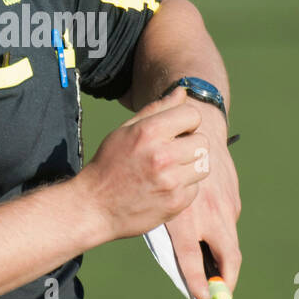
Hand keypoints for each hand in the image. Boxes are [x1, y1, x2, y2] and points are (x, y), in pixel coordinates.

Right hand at [79, 86, 211, 240]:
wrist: (95, 207)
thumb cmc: (109, 164)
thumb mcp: (125, 130)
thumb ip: (157, 109)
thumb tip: (183, 91)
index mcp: (149, 132)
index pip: (192, 115)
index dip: (186, 122)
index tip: (176, 131)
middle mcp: (162, 156)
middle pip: (202, 141)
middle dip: (190, 144)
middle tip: (172, 152)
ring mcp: (171, 182)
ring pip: (204, 165)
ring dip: (191, 166)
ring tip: (170, 169)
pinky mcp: (176, 203)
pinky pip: (195, 188)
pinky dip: (184, 187)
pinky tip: (164, 187)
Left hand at [163, 103, 240, 298]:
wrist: (197, 129)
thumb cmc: (162, 164)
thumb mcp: (156, 196)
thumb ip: (165, 224)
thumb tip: (176, 260)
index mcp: (184, 215)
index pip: (192, 258)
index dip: (199, 283)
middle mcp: (208, 213)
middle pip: (228, 257)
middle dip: (228, 281)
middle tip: (223, 297)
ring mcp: (224, 206)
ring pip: (228, 240)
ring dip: (222, 257)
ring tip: (217, 275)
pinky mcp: (232, 199)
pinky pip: (227, 222)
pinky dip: (220, 233)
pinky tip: (210, 237)